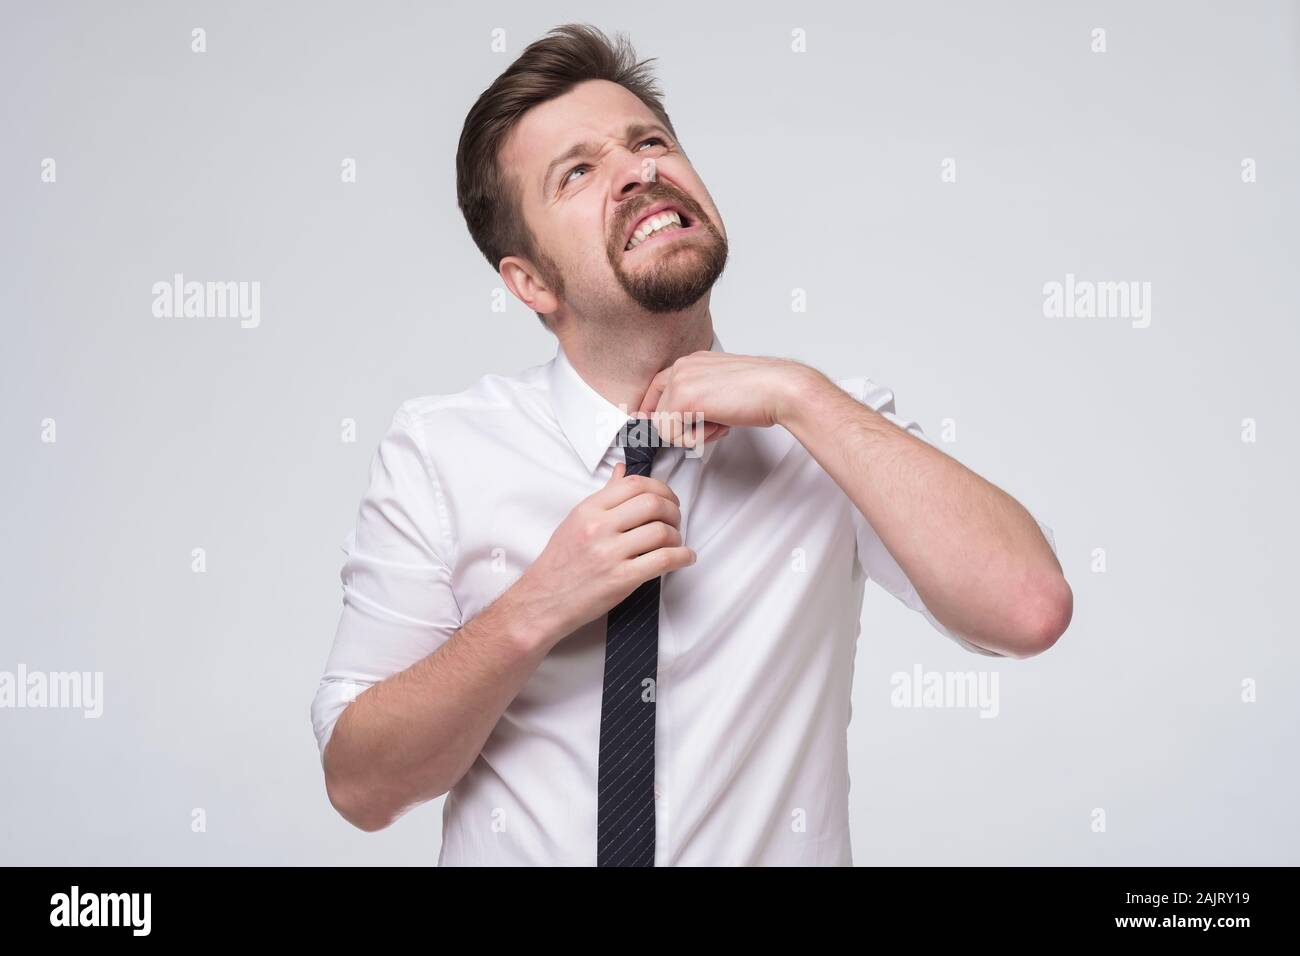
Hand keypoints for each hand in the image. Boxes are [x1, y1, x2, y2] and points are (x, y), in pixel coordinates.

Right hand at [505, 462, 694, 645]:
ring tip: (676, 543)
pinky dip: (682, 557)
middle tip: (676, 519)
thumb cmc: (560, 563)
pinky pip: (662, 560)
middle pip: (653, 504)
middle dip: (673, 510)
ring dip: (677, 536)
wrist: (543, 601)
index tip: (668, 498)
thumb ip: (604, 496)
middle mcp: (598, 527)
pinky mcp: (621, 578)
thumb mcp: (576, 521)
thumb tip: (621, 470)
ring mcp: (610, 553)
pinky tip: (685, 558)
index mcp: (588, 510)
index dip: (660, 488)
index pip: (634, 484)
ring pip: (661, 531)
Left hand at [637, 351, 823, 446]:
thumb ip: (699, 398)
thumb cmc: (761, 391)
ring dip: (691, 434)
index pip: (656, 388)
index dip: (653, 412)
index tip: (652, 425)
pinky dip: (694, 439)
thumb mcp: (722, 388)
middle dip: (683, 428)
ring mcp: (680, 381)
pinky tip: (718, 425)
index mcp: (691, 361)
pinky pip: (670, 435)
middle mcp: (682, 367)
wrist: (780, 389)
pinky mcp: (683, 399)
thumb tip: (680, 420)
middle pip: (657, 412)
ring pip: (663, 426)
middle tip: (713, 425)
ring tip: (719, 422)